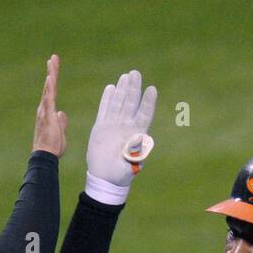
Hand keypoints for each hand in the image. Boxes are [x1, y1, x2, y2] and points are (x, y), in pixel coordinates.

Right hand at [31, 54, 67, 156]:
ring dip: (51, 75)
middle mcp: (44, 109)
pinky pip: (49, 99)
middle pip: (49, 87)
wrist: (46, 157)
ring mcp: (45, 111)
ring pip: (48, 89)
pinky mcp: (48, 115)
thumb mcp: (60, 132)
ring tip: (52, 62)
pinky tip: (50, 78)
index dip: (53, 80)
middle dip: (52, 71)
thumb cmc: (52, 147)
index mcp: (48, 112)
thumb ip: (61, 121)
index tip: (54, 67)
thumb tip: (62, 114)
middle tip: (53, 57)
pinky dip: (49, 88)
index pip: (52, 92)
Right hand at [86, 69, 157, 188]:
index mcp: (136, 134)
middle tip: (135, 73)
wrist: (105, 179)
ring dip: (122, 90)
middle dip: (134, 88)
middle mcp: (126, 126)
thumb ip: (135, 153)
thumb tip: (139, 140)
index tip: (152, 89)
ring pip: (118, 103)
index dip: (148, 102)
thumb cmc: (121, 174)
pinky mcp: (101, 128)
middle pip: (131, 103)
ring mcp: (113, 126)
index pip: (144, 114)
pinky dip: (107, 99)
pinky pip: (104, 110)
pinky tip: (111, 88)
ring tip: (126, 76)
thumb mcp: (130, 165)